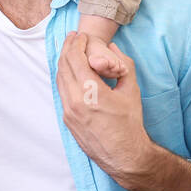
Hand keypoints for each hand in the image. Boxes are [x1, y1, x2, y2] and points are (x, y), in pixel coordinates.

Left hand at [55, 32, 150, 182]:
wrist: (124, 155)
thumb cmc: (130, 122)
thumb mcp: (131, 90)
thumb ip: (123, 64)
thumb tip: (112, 47)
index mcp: (91, 92)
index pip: (75, 59)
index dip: (76, 43)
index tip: (80, 35)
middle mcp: (75, 101)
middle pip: (63, 66)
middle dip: (66, 48)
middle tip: (71, 37)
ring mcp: (68, 112)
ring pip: (59, 79)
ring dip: (63, 62)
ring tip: (69, 51)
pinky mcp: (67, 120)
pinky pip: (61, 92)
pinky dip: (64, 77)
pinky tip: (69, 71)